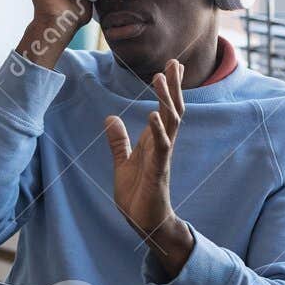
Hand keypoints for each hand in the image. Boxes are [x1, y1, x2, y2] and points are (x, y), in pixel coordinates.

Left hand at [102, 58, 194, 279]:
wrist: (143, 222)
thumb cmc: (137, 194)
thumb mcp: (122, 162)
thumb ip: (118, 141)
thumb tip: (110, 118)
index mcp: (154, 142)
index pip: (164, 109)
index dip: (167, 89)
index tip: (171, 67)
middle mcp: (162, 145)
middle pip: (172, 109)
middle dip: (173, 86)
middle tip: (174, 62)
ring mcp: (162, 157)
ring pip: (170, 122)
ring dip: (166, 99)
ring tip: (162, 77)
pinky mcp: (158, 171)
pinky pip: (162, 147)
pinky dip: (158, 130)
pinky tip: (153, 114)